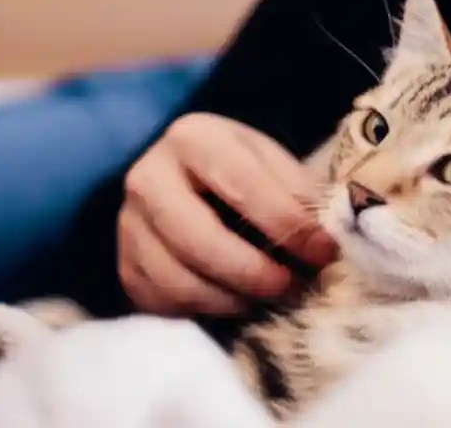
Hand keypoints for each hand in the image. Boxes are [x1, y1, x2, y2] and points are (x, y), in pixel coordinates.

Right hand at [118, 113, 336, 315]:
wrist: (190, 176)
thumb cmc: (242, 170)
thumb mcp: (273, 164)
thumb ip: (299, 195)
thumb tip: (325, 241)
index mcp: (194, 139)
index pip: (243, 187)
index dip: (288, 225)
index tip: (323, 251)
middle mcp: (149, 177)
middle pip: (199, 241)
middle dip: (253, 273)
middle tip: (292, 286)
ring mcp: (129, 224)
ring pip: (177, 280)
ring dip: (231, 299)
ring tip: (268, 297)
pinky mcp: (125, 264)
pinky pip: (162, 303)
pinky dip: (204, 311)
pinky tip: (235, 301)